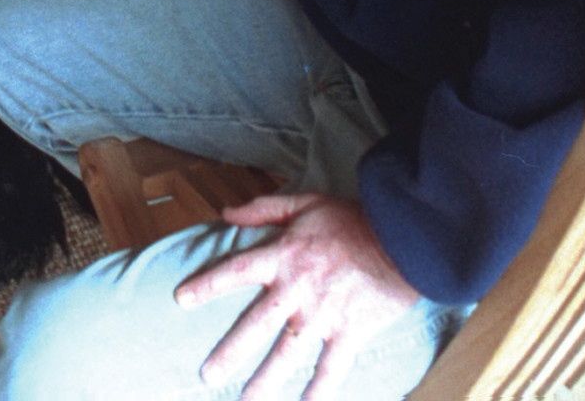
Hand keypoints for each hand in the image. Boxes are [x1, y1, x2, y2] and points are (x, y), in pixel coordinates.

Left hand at [176, 194, 420, 399]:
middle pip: (255, 326)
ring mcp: (323, 315)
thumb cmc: (353, 219)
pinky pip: (331, 367)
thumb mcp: (306, 202)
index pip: (235, 272)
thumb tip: (226, 213)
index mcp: (282, 257)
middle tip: (206, 376)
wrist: (403, 238)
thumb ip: (264, 208)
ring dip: (265, 380)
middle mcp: (296, 291)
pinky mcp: (350, 332)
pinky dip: (318, 390)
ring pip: (287, 353)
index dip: (207, 285)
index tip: (181, 299)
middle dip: (229, 353)